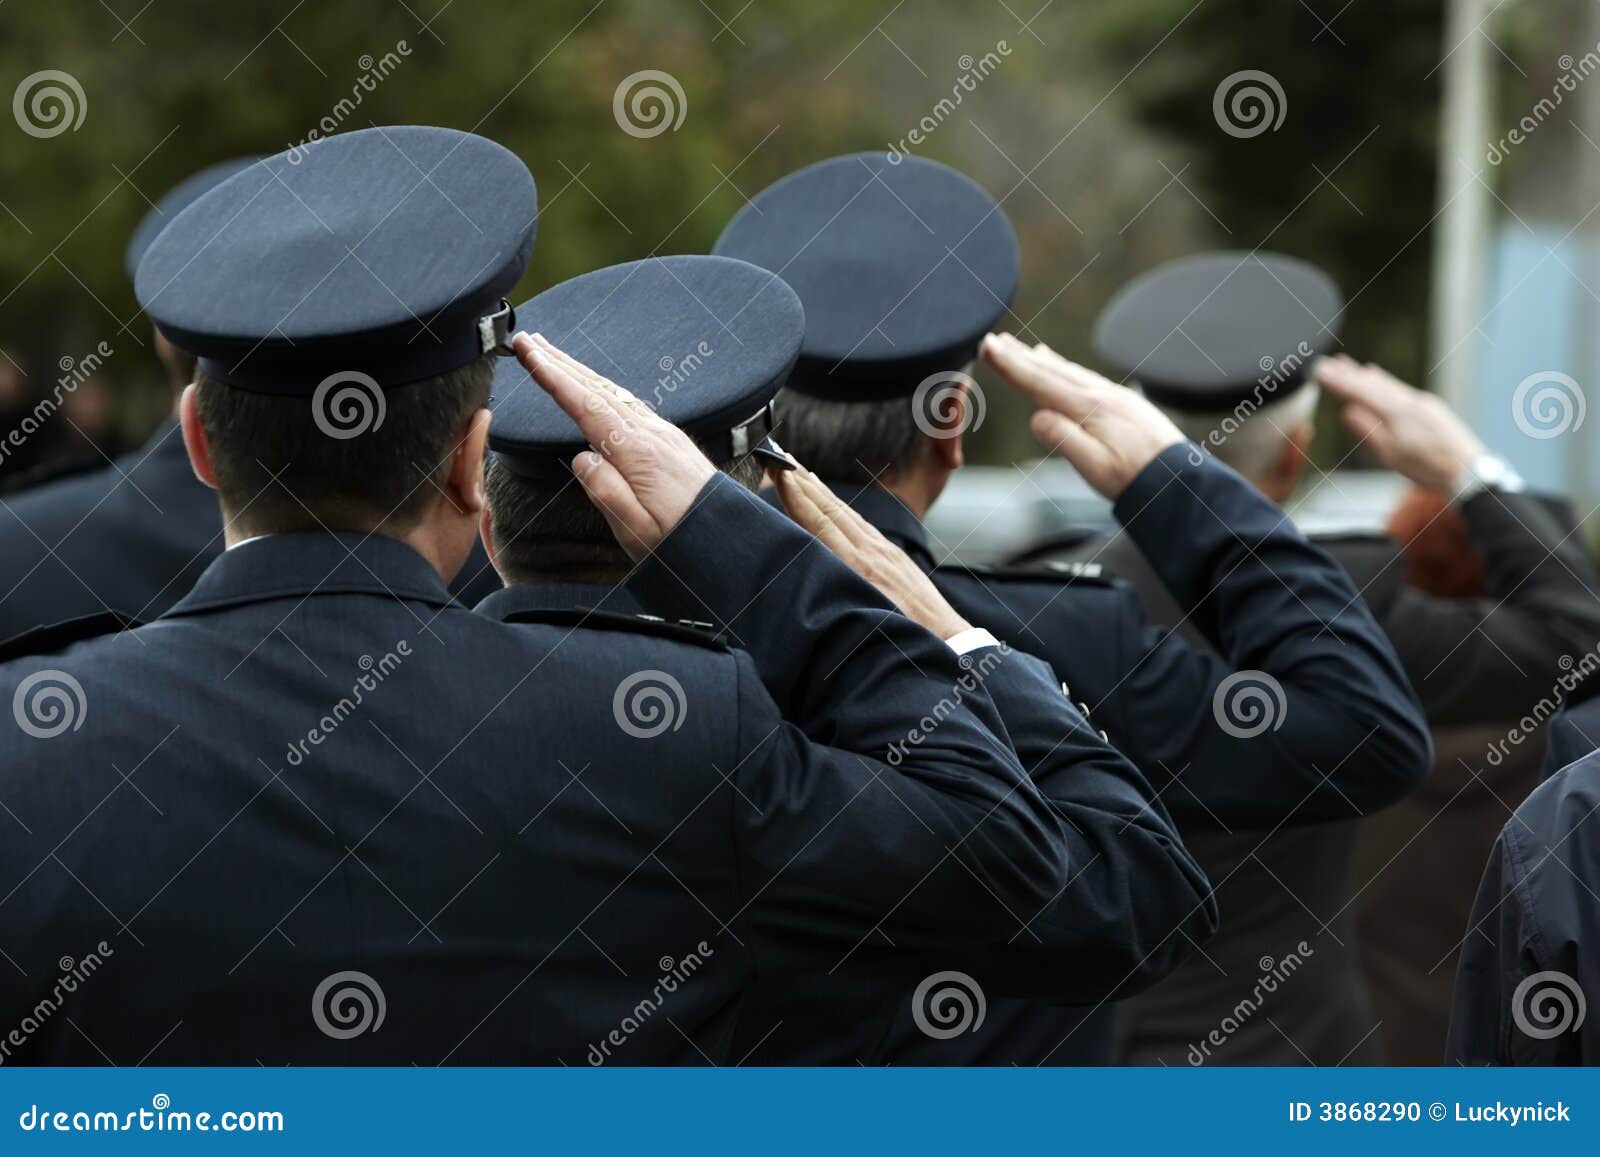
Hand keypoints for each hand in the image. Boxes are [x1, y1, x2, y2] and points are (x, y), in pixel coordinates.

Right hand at [513, 332, 715, 558]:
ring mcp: (664, 434)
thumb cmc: (680, 540)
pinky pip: (630, 403)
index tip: (529, 354)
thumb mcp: (636, 530)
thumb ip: (605, 492)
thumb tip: (581, 458)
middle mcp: (652, 434)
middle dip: (559, 362)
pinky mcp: (671, 440)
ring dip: (580, 371)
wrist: (727, 539)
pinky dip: (604, 388)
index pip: (586, 406)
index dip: (554, 377)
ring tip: (553, 355)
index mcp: (637, 453)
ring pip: (614, 392)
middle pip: (597, 388)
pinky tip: (596, 387)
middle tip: (528, 340)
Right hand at [774, 466, 972, 639]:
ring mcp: (885, 551)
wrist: (948, 639)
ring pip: (845, 513)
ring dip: (818, 490)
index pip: (822, 523)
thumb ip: (838, 597)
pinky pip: (861, 524)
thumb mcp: (866, 623)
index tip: (778, 473)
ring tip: (796, 470)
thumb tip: (809, 577)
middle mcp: (873, 553)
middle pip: (830, 509)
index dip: (797, 498)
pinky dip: (840, 507)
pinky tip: (831, 501)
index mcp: (862, 569)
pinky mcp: (894, 555)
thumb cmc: (904, 639)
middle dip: (801, 482)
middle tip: (777, 457)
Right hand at [979, 332, 1186, 498]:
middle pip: (1051, 370)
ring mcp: (1112, 395)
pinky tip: (1061, 367)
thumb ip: (1064, 440)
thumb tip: (1036, 417)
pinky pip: (1084, 377)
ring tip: (1021, 348)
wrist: (1178, 478)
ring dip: (1041, 358)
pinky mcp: (1123, 402)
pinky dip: (1065, 367)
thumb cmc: (1134, 478)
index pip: (1039, 382)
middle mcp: (1099, 394)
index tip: (987, 347)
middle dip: (1019, 355)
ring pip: (1068, 371)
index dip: (1010, 365)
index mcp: (1088, 408)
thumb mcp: (1094, 467)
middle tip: (994, 340)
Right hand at [1313, 355, 1485, 491]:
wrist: (1468, 468)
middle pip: (1373, 382)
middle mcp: (1409, 401)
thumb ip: (1369, 430)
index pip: (1361, 391)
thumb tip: (1348, 411)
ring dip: (1364, 374)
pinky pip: (1399, 387)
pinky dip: (1383, 380)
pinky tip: (1378, 377)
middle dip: (1349, 372)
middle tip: (1328, 362)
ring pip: (1387, 383)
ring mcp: (1421, 401)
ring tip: (1348, 365)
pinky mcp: (1429, 407)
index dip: (1339, 381)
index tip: (1320, 370)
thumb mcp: (1391, 454)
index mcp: (1396, 413)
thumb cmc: (1428, 467)